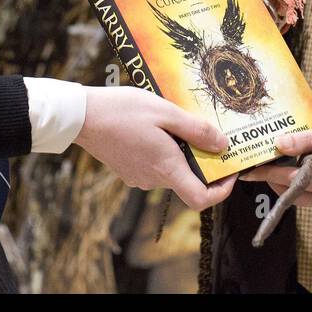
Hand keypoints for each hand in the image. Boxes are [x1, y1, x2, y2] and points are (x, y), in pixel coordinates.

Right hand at [74, 86, 237, 212]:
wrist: (81, 116)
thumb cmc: (122, 111)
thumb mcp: (165, 112)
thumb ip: (196, 130)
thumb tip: (223, 145)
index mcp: (167, 168)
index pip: (202, 200)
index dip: (222, 191)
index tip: (229, 172)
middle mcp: (153, 179)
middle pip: (187, 180)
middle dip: (199, 160)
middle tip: (202, 132)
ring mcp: (138, 177)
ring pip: (170, 170)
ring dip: (178, 152)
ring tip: (173, 123)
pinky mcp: (127, 170)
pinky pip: (153, 165)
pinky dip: (161, 150)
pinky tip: (153, 127)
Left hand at [238, 120, 311, 210]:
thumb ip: (305, 140)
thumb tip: (278, 144)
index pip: (294, 180)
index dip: (270, 174)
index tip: (250, 171)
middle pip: (296, 196)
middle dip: (276, 182)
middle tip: (260, 166)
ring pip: (304, 199)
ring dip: (289, 184)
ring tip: (276, 165)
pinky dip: (302, 185)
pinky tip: (296, 169)